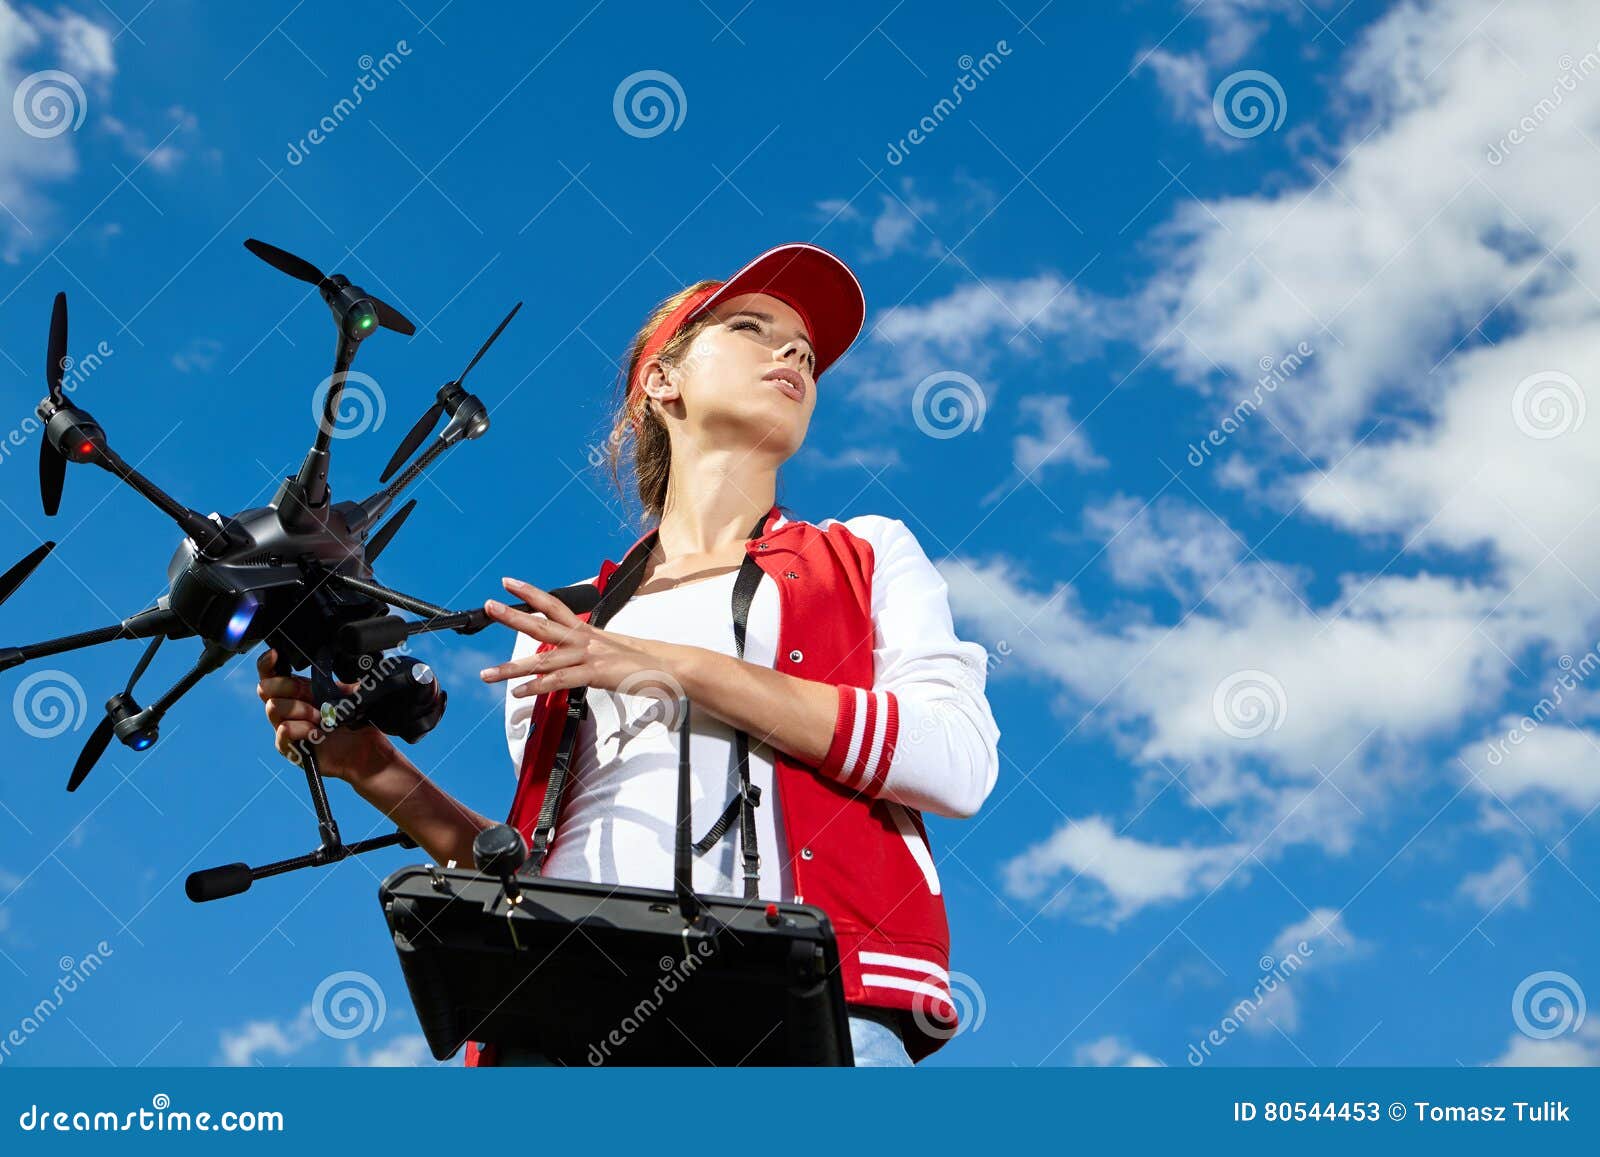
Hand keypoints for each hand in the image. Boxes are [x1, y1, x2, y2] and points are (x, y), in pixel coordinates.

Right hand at [256, 648, 397, 782]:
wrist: (363, 751)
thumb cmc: (354, 722)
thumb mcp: (350, 694)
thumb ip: (340, 677)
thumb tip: (341, 659)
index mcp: (296, 691)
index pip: (270, 673)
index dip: (268, 662)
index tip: (276, 654)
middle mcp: (286, 708)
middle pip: (265, 688)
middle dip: (290, 688)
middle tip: (315, 698)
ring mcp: (284, 728)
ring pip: (274, 708)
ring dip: (301, 710)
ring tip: (322, 719)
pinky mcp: (288, 748)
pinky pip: (284, 731)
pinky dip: (302, 729)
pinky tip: (318, 733)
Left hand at [478, 577, 679, 696]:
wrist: (672, 666)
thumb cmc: (646, 661)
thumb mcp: (613, 651)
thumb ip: (591, 652)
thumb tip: (576, 659)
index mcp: (588, 631)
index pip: (554, 606)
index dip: (531, 593)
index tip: (509, 583)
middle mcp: (585, 639)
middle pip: (542, 624)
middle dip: (512, 616)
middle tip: (488, 606)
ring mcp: (589, 656)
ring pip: (543, 659)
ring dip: (511, 668)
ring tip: (487, 673)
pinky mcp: (595, 674)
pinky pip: (559, 681)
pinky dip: (537, 687)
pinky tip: (518, 693)